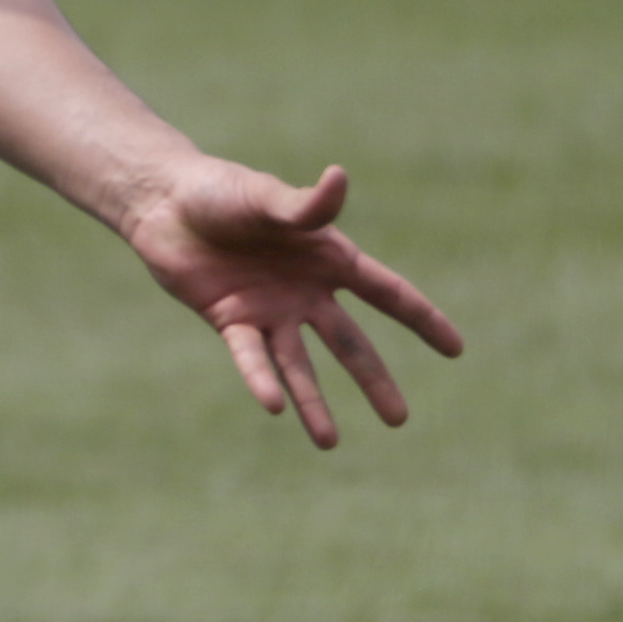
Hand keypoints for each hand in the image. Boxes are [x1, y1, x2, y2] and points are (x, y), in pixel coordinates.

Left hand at [122, 160, 462, 447]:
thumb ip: (304, 205)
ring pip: (300, 365)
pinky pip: (251, 356)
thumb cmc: (222, 191)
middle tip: (399, 420)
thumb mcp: (267, 196)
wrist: (166, 202)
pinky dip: (260, 379)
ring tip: (329, 443)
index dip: (422, 318)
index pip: (388, 292)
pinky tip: (273, 407)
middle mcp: (305, 291)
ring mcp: (270, 310)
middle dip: (374, 380)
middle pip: (349, 343)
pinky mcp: (231, 320)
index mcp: (329, 257)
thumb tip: (338, 178)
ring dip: (314, 404)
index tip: (456, 349)